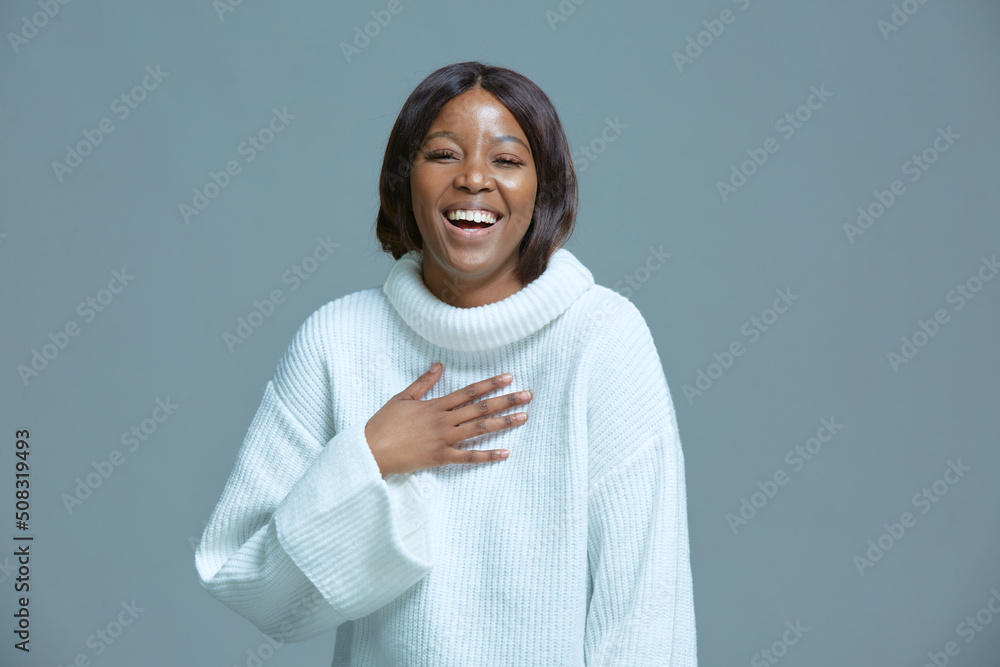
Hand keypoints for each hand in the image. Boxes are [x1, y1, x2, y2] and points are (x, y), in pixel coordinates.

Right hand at [364, 362, 531, 476]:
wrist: (372, 450)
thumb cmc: (384, 424)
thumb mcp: (402, 397)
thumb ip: (423, 383)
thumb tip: (439, 366)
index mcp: (436, 405)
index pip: (469, 392)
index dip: (490, 384)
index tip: (509, 377)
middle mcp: (444, 420)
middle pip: (480, 408)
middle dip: (506, 400)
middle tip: (528, 395)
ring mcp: (444, 439)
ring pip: (479, 429)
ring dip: (503, 422)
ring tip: (523, 416)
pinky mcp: (441, 457)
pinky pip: (468, 457)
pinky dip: (487, 456)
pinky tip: (505, 453)